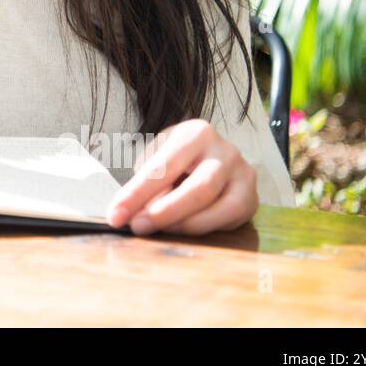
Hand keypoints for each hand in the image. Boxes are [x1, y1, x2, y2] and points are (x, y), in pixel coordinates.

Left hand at [106, 119, 258, 235]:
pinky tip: (182, 230)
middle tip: (137, 227)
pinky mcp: (251, 198)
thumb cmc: (175, 159)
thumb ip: (147, 184)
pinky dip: (203, 228)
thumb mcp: (156, 160)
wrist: (209, 157)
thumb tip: (135, 214)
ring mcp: (243, 174)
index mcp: (195, 133)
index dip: (136, 194)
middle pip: (197, 188)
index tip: (115, 215)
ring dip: (183, 224)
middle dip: (164, 212)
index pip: (162, 168)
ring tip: (157, 231)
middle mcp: (224, 151)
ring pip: (218, 207)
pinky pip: (229, 219)